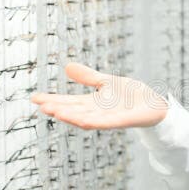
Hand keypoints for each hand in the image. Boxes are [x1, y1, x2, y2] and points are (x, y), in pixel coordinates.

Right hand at [30, 63, 167, 128]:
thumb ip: (88, 77)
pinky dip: (95, 122)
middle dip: (58, 109)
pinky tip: (83, 120)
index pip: (69, 101)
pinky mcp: (123, 121)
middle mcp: (98, 112)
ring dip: (71, 116)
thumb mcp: (106, 82)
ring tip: (55, 112)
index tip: (34, 98)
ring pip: (87, 118)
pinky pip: (107, 123)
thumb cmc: (131, 95)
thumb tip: (66, 66)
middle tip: (41, 106)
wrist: (154, 105)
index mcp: (92, 103)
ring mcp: (109, 118)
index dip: (53, 100)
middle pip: (74, 111)